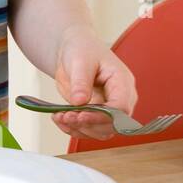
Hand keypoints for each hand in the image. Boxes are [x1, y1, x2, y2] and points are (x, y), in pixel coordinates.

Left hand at [51, 26, 136, 141]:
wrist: (72, 51)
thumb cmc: (82, 50)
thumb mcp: (80, 61)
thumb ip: (81, 82)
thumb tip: (80, 101)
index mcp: (122, 82)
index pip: (121, 108)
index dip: (102, 116)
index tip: (81, 116)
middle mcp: (119, 99)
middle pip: (113, 125)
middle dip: (88, 124)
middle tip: (66, 116)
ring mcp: (108, 109)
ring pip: (100, 132)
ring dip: (78, 129)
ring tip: (60, 116)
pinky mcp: (95, 115)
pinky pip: (88, 130)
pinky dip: (72, 129)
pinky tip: (60, 119)